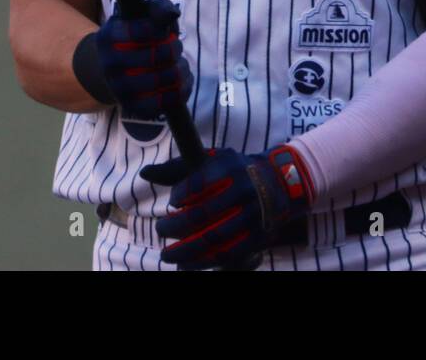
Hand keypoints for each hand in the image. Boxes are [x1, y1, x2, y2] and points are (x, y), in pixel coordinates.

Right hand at [90, 0, 191, 119]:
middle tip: (175, 46)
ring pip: (162, 80)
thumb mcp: (144, 15)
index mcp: (107, 37)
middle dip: (173, 48)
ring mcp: (119, 90)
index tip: (163, 30)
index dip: (159, 30)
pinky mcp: (134, 107)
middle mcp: (108, 65)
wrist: (118, 68)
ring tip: (180, 63)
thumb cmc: (137, 35)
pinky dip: (182, 89)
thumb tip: (173, 15)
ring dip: (180, 69)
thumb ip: (159, 8)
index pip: (140, 32)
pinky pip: (165, 102)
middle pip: (154, 57)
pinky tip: (182, 80)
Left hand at [139, 145, 314, 270]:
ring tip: (167, 255)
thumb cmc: (234, 170)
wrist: (281, 181)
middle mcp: (243, 190)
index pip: (199, 182)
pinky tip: (186, 266)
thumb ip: (178, 168)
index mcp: (229, 167)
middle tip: (160, 229)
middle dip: (175, 226)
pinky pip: (228, 254)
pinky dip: (204, 263)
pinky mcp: (257, 236)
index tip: (173, 202)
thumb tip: (144, 173)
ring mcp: (252, 215)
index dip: (181, 194)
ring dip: (185, 251)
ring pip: (213, 239)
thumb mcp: (212, 160)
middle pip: (202, 213)